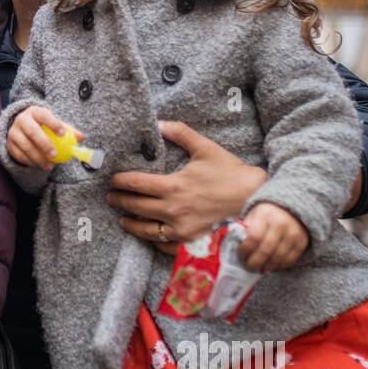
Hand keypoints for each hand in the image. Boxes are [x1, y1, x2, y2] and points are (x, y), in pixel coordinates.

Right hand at [7, 105, 79, 169]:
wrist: (21, 129)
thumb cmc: (42, 126)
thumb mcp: (54, 124)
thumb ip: (68, 130)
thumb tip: (81, 137)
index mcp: (34, 112)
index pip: (44, 115)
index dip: (53, 124)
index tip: (63, 134)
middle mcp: (21, 120)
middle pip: (32, 131)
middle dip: (44, 144)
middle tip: (54, 155)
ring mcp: (13, 133)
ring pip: (25, 146)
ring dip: (38, 158)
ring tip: (49, 165)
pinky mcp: (9, 145)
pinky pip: (20, 156)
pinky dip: (30, 162)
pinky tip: (39, 165)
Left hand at [107, 120, 266, 253]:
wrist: (256, 200)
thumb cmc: (231, 174)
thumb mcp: (206, 148)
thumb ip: (181, 133)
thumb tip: (160, 122)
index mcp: (173, 186)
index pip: (135, 184)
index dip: (120, 181)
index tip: (113, 179)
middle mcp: (173, 210)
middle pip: (135, 207)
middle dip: (120, 201)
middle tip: (111, 197)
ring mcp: (181, 230)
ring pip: (145, 230)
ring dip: (130, 224)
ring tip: (123, 218)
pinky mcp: (190, 243)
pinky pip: (164, 246)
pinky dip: (153, 241)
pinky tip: (148, 235)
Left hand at [238, 202, 308, 271]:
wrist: (291, 210)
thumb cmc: (266, 216)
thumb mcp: (253, 216)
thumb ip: (245, 230)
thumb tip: (236, 247)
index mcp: (265, 215)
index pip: (253, 237)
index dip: (245, 250)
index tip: (241, 255)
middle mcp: (281, 224)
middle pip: (265, 251)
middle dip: (254, 262)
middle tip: (249, 267)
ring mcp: (293, 234)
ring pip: (278, 258)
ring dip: (266, 267)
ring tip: (259, 268)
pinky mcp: (302, 243)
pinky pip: (289, 261)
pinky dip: (279, 266)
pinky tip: (271, 266)